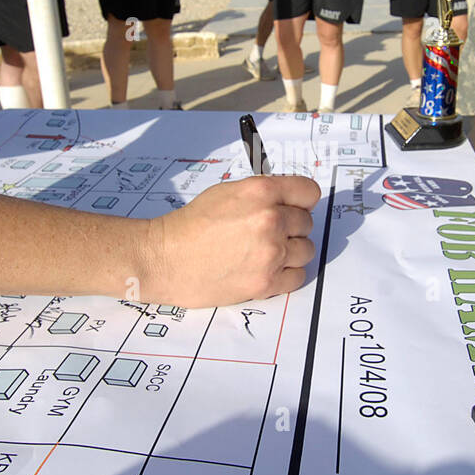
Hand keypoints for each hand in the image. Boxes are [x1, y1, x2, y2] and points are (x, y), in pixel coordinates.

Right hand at [143, 175, 320, 307]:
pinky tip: (265, 270)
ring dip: (290, 253)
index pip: (309, 192)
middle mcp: (271, 220)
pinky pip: (298, 277)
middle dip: (291, 228)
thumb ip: (263, 195)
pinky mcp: (266, 282)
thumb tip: (290, 203)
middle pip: (307, 223)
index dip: (301, 201)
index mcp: (261, 192)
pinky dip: (285, 275)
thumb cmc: (190, 225)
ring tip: (264, 253)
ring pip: (306, 250)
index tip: (293, 208)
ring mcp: (271, 253)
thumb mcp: (227, 192)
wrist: (164, 258)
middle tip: (266, 234)